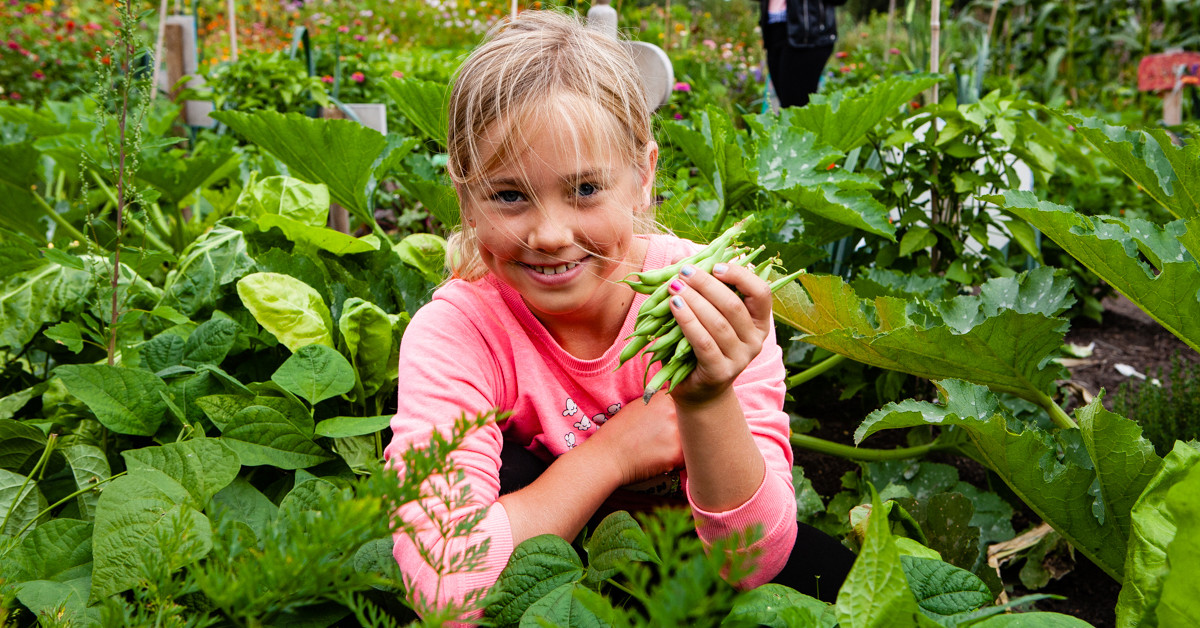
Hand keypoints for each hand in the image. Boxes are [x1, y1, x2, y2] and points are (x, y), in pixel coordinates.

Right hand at [583, 392, 682, 485]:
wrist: (608, 455)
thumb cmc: (620, 432)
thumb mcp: (640, 406)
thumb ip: (661, 404)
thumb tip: (679, 407)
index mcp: (665, 398)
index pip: (688, 403)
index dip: (684, 413)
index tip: (677, 421)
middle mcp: (673, 412)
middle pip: (693, 421)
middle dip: (685, 430)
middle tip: (668, 438)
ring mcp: (676, 433)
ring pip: (692, 440)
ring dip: (683, 445)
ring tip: (663, 449)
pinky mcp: (677, 454)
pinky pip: (687, 457)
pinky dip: (678, 460)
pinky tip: (661, 458)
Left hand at [664, 262, 772, 406]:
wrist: (699, 391)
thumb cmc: (702, 345)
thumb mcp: (707, 316)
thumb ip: (701, 289)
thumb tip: (680, 256)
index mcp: (759, 322)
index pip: (761, 293)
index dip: (740, 276)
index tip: (716, 266)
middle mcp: (755, 341)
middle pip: (734, 305)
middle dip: (708, 285)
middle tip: (684, 272)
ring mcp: (740, 359)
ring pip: (718, 323)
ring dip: (695, 301)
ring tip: (674, 286)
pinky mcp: (720, 372)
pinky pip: (704, 342)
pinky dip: (688, 321)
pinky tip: (674, 306)